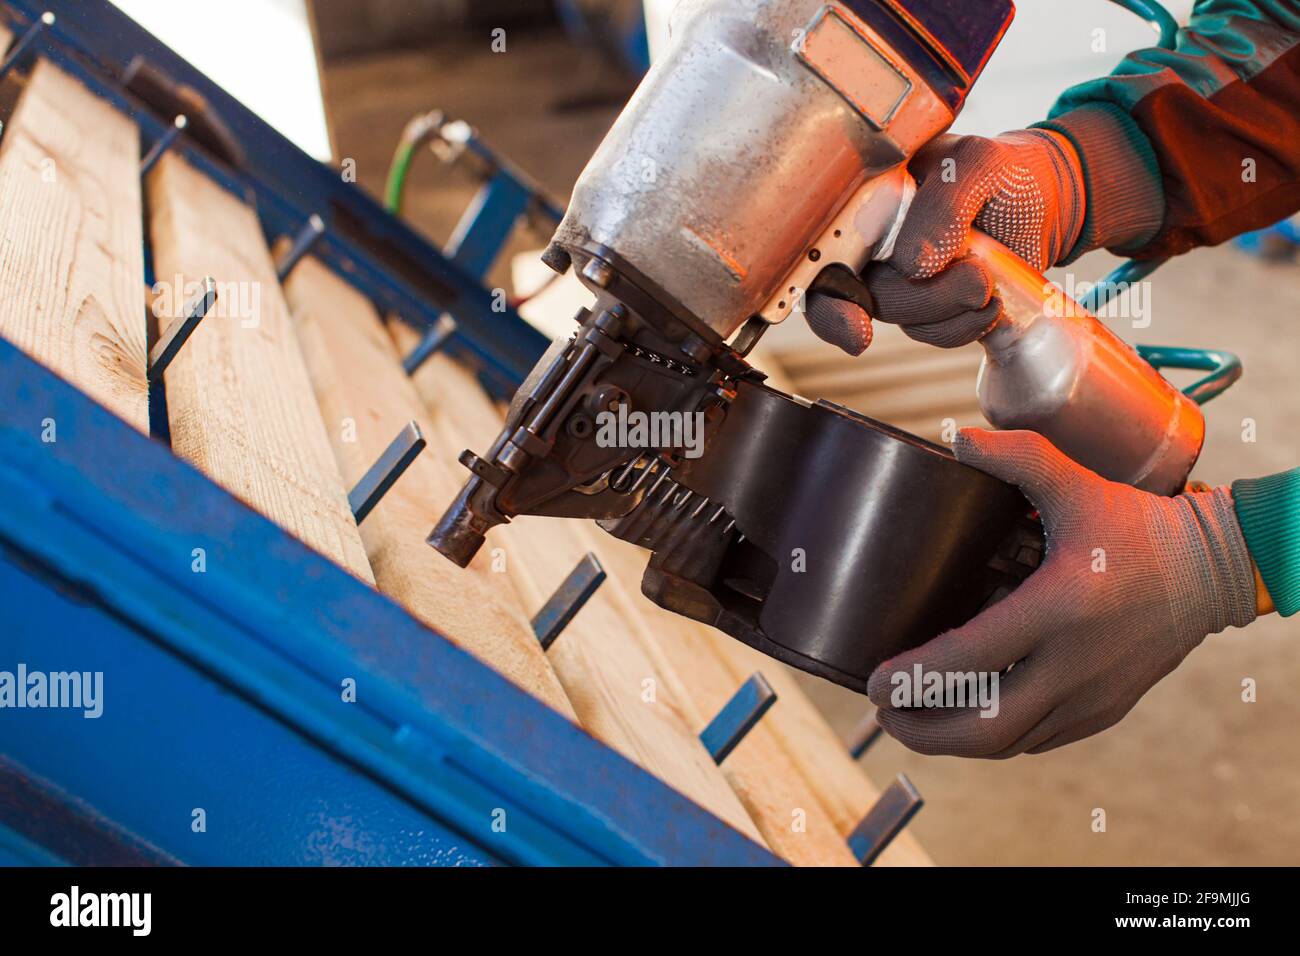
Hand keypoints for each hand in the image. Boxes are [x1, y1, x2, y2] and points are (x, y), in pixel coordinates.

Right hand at [805, 130, 1085, 353]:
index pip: (820, 260)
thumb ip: (943, 204)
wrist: (1041, 200)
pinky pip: (937, 334)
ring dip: (952, 311)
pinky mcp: (933, 311)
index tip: (857, 328)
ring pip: (906, 320)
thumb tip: (912, 264)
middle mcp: (872, 249)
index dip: (828, 302)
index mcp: (863, 206)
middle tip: (976, 278)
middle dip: (921, 300)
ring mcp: (901, 283)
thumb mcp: (977, 164)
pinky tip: (991, 300)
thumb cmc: (999, 171)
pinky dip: (967, 325)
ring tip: (989, 279)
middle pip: (866, 299)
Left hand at [866, 428, 1257, 757]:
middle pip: (984, 728)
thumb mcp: (1077, 483)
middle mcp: (1075, 663)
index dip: (914, 679)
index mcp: (1060, 607)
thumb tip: (958, 439)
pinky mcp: (1104, 711)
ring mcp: (1092, 696)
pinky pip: (1037, 741)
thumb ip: (1019, 456)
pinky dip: (995, 737)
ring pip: (1009, 744)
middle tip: (885, 712)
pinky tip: (967, 717)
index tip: (876, 681)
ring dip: (954, 740)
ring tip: (913, 719)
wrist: (1211, 571)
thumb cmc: (1138, 527)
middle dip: (923, 730)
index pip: (971, 660)